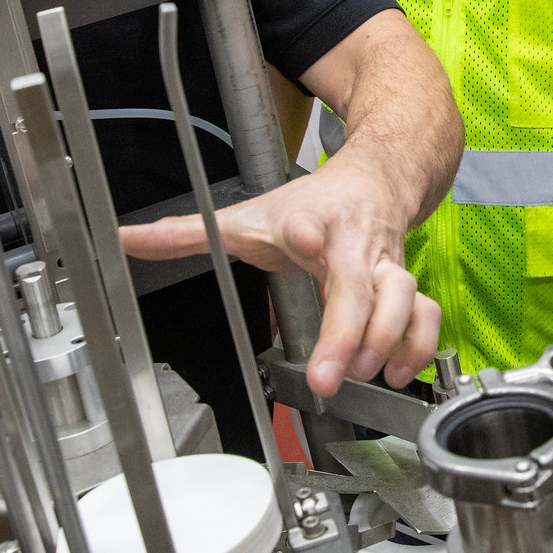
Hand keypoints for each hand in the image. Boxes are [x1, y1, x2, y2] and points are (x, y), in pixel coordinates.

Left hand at [119, 162, 440, 396]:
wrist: (377, 178)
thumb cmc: (313, 205)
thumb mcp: (248, 215)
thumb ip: (187, 232)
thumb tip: (126, 239)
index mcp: (309, 221)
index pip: (308, 225)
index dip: (307, 233)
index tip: (303, 237)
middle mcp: (353, 243)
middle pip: (359, 283)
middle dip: (347, 329)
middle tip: (328, 374)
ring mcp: (386, 264)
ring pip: (402, 297)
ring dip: (386, 339)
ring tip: (361, 373)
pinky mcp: (407, 284)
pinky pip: (426, 315)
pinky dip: (418, 346)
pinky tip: (394, 373)